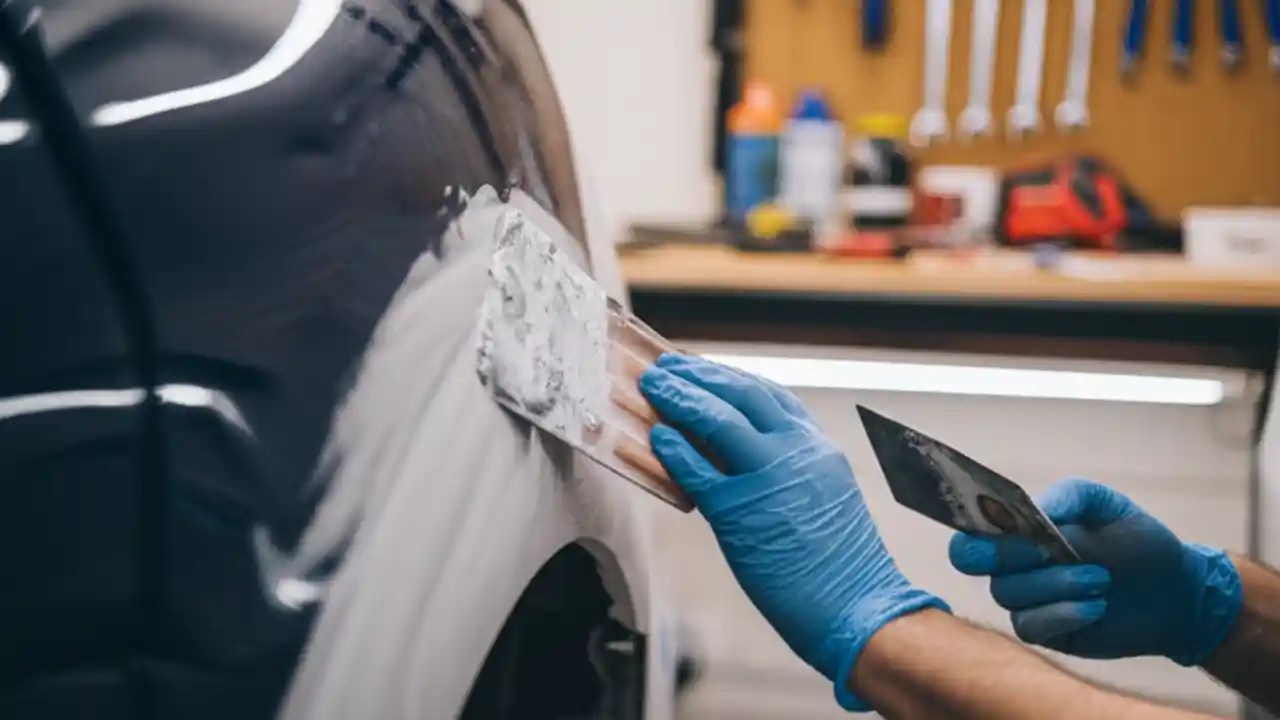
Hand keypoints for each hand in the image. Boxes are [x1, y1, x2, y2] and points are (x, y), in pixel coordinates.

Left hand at [640, 354, 946, 709]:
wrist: (855, 606)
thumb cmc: (836, 562)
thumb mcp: (821, 493)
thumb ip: (782, 466)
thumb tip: (730, 450)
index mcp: (817, 446)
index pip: (768, 395)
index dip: (729, 377)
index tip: (701, 368)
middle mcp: (797, 451)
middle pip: (740, 394)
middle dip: (698, 374)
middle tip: (667, 367)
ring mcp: (769, 478)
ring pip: (718, 420)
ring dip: (680, 397)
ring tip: (653, 385)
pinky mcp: (741, 512)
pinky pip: (698, 471)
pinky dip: (674, 449)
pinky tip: (657, 437)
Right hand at [949, 478, 1241, 665]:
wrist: (1174, 591)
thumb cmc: (1136, 541)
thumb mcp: (1107, 504)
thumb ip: (1069, 495)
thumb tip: (1036, 510)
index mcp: (1017, 532)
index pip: (968, 534)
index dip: (970, 533)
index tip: (1002, 528)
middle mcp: (1012, 566)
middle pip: (977, 563)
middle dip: (1014, 554)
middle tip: (1052, 549)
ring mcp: (1025, 601)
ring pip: (1009, 594)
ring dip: (1056, 584)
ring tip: (1101, 579)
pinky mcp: (1045, 633)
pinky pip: (1030, 625)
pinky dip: (1065, 613)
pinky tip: (1098, 606)